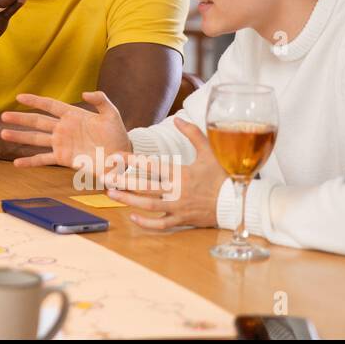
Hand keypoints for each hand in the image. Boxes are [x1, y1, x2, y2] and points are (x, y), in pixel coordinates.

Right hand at [0, 90, 130, 169]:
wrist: (122, 157)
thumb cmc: (117, 134)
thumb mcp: (111, 114)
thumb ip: (101, 100)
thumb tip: (84, 93)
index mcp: (72, 115)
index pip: (49, 105)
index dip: (35, 101)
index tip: (19, 97)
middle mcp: (63, 129)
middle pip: (37, 122)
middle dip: (20, 119)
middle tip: (4, 116)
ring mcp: (61, 144)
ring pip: (36, 139)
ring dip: (20, 137)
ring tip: (3, 134)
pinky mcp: (63, 158)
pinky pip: (43, 159)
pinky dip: (30, 161)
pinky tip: (17, 163)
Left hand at [103, 117, 227, 230]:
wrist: (237, 202)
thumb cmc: (222, 175)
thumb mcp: (209, 151)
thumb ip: (193, 134)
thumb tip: (178, 118)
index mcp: (181, 173)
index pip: (153, 166)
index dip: (134, 161)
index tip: (118, 157)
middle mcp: (177, 191)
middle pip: (145, 186)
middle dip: (124, 182)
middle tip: (106, 178)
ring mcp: (178, 207)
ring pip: (149, 205)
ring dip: (129, 200)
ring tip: (112, 194)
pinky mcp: (182, 220)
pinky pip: (161, 224)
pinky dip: (146, 223)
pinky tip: (132, 217)